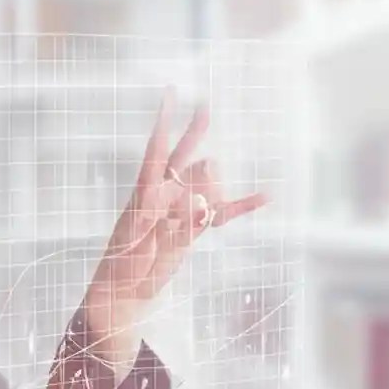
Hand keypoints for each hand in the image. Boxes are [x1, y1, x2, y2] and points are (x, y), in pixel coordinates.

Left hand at [83, 86, 270, 368]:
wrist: (122, 295)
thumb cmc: (123, 272)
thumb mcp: (144, 248)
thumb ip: (174, 226)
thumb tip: (203, 203)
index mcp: (144, 196)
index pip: (157, 152)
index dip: (165, 123)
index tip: (172, 93)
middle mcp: (162, 196)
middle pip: (183, 157)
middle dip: (194, 133)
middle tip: (207, 106)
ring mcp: (178, 209)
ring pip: (205, 186)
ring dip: (213, 194)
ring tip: (206, 218)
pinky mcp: (191, 227)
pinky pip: (220, 212)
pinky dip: (241, 206)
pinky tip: (266, 197)